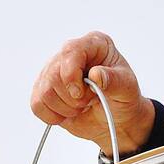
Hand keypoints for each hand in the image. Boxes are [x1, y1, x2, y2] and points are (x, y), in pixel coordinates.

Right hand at [29, 31, 155, 156]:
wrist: (115, 118)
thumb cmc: (122, 98)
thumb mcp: (126, 88)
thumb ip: (114, 80)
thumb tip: (96, 74)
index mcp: (93, 45)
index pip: (70, 52)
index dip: (71, 75)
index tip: (80, 94)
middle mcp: (70, 54)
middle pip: (53, 75)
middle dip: (71, 98)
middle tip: (88, 101)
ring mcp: (54, 71)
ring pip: (43, 92)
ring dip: (64, 108)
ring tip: (80, 107)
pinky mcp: (44, 90)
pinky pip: (37, 105)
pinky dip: (52, 116)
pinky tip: (67, 114)